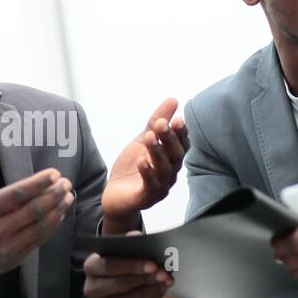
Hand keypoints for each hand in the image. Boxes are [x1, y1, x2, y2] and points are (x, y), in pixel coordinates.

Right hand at [0, 144, 73, 277]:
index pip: (17, 194)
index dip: (39, 183)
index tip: (54, 173)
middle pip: (33, 210)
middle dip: (53, 194)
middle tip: (66, 182)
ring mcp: (3, 250)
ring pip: (39, 228)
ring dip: (57, 210)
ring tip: (67, 196)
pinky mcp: (9, 262)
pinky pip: (36, 243)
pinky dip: (51, 228)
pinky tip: (58, 215)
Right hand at [83, 238, 173, 297]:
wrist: (124, 278)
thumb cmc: (124, 261)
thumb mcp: (126, 248)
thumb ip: (130, 241)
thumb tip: (136, 237)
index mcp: (91, 266)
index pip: (109, 266)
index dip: (132, 266)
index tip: (153, 265)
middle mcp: (92, 288)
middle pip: (120, 285)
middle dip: (146, 279)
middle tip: (165, 274)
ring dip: (152, 291)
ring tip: (166, 282)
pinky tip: (159, 293)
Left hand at [102, 98, 189, 232]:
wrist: (115, 195)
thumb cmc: (132, 168)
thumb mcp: (142, 141)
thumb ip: (156, 123)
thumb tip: (173, 100)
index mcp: (171, 159)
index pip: (182, 145)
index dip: (181, 133)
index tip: (177, 120)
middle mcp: (170, 173)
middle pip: (175, 155)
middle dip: (168, 139)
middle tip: (160, 124)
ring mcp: (160, 187)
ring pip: (164, 169)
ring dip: (157, 152)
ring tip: (148, 138)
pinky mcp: (146, 197)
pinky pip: (151, 186)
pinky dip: (147, 173)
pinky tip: (142, 161)